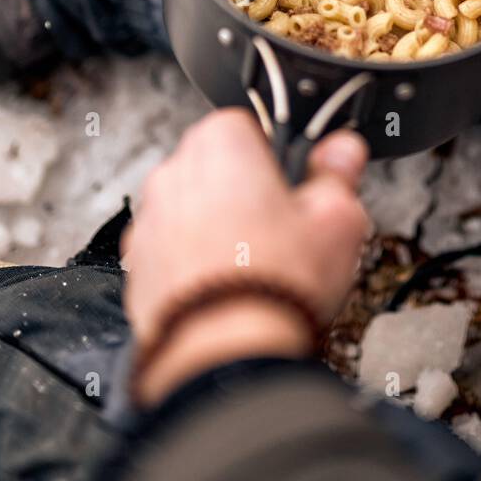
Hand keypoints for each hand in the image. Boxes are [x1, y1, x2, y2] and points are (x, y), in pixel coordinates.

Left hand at [122, 109, 369, 404]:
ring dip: (216, 227)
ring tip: (257, 267)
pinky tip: (227, 290)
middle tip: (284, 230)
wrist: (224, 356)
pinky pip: (171, 250)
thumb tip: (343, 151)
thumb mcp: (337, 220)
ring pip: (192, 209)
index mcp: (220, 143)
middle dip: (245, 191)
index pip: (248, 124)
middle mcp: (174, 173)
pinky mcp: (136, 266)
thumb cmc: (277, 283)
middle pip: (216, 167)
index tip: (296, 186)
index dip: (277, 157)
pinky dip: (193, 263)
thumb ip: (338, 175)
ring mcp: (149, 220)